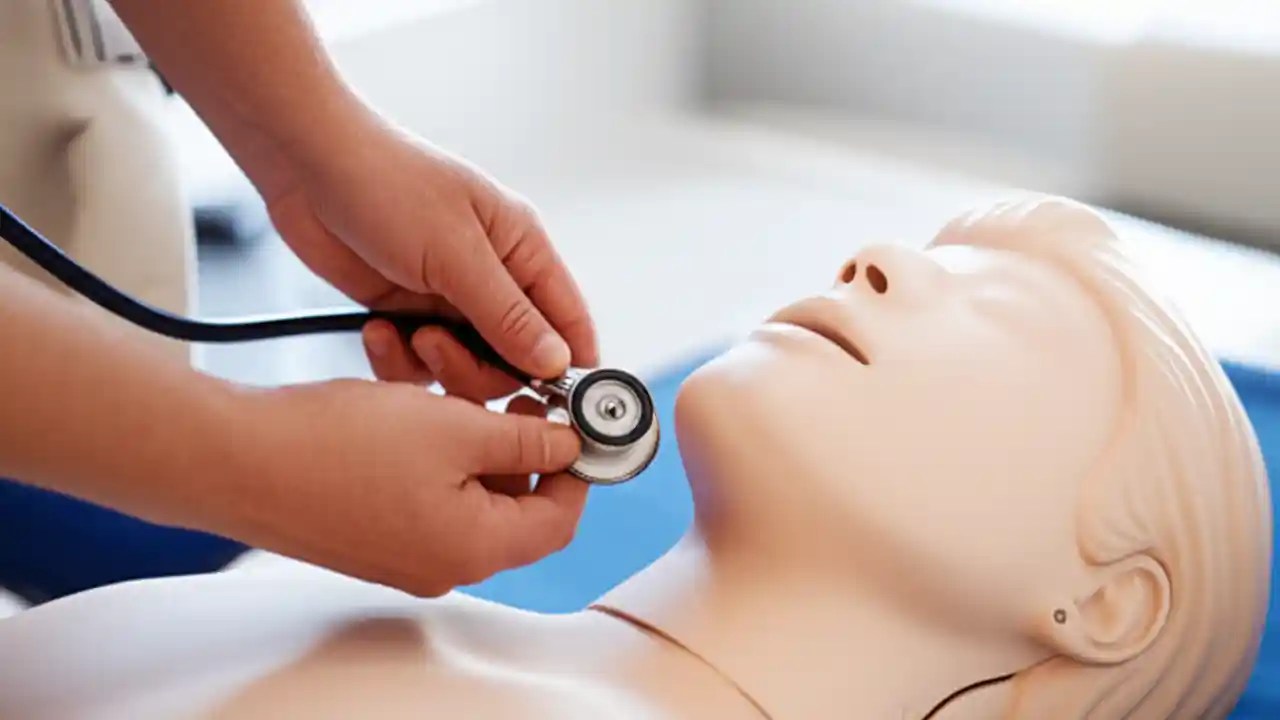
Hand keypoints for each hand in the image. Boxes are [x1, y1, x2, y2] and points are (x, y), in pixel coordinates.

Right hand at [220, 381, 587, 596]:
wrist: (232, 459)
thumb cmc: (334, 447)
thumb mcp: (456, 427)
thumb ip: (527, 438)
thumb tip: (571, 444)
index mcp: (474, 548)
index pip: (560, 517)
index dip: (576, 464)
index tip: (574, 419)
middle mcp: (442, 562)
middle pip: (513, 501)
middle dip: (515, 435)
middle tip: (506, 386)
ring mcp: (403, 551)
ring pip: (464, 483)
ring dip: (465, 427)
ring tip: (441, 375)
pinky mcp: (369, 532)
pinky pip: (421, 484)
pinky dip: (426, 439)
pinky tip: (404, 395)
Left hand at [261, 110, 597, 398]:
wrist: (306, 165)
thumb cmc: (387, 183)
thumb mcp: (456, 253)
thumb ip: (508, 315)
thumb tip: (557, 361)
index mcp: (522, 248)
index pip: (568, 320)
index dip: (569, 365)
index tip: (557, 403)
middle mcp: (491, 277)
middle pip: (516, 358)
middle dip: (482, 369)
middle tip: (442, 348)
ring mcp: (448, 298)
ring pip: (468, 368)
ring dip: (438, 364)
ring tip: (411, 334)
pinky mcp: (406, 313)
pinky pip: (421, 364)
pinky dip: (400, 360)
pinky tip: (379, 331)